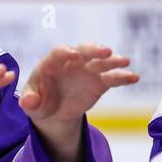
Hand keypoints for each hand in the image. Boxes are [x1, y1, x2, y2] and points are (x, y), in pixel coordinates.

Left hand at [21, 44, 137, 161]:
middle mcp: (72, 62)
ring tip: (125, 62)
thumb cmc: (39, 102)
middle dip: (94, 50)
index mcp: (51, 64)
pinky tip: (134, 77)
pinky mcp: (99, 82)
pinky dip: (123, 77)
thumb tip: (28, 102)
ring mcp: (87, 71)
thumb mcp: (31, 104)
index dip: (66, 52)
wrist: (54, 111)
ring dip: (113, 60)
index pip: (59, 52)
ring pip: (101, 61)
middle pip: (84, 51)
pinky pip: (112, 78)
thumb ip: (29, 101)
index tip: (74, 54)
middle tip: (106, 51)